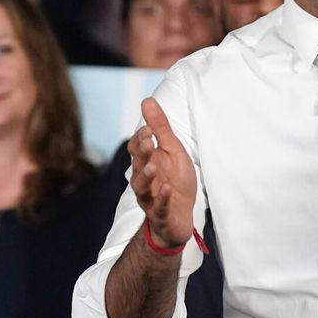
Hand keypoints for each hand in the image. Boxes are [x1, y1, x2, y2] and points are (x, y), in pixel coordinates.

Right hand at [129, 98, 196, 248]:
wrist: (180, 217)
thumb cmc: (175, 181)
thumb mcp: (173, 151)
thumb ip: (160, 128)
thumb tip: (147, 100)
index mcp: (147, 162)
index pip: (136, 148)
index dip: (141, 138)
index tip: (148, 129)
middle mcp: (144, 179)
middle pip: (137, 165)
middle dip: (142, 154)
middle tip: (148, 142)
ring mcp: (150, 197)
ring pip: (141, 187)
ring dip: (147, 176)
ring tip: (154, 167)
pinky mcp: (160, 214)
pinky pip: (158, 207)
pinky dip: (161, 198)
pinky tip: (167, 189)